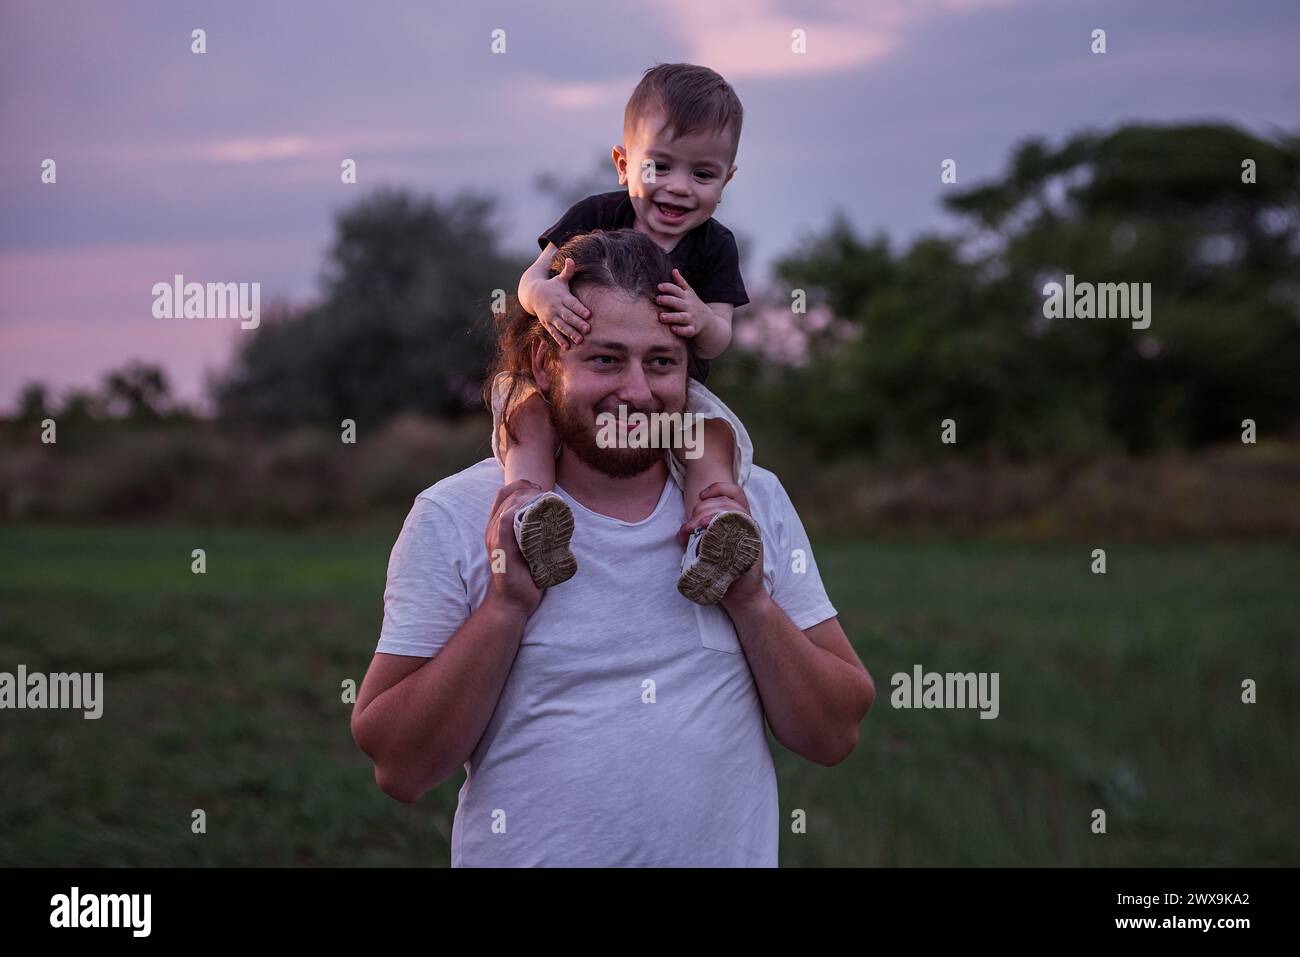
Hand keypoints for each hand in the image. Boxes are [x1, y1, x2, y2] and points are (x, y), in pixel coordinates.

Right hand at [484, 480, 544, 616]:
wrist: (512, 602)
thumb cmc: (523, 577)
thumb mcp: (527, 550)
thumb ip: (535, 536)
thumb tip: (559, 524)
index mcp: (496, 527)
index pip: (503, 494)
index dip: (521, 485)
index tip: (540, 488)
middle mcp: (492, 529)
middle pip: (506, 495)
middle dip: (527, 488)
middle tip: (547, 494)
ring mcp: (495, 538)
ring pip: (507, 505)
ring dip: (526, 497)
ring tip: (545, 501)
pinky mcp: (501, 548)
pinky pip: (504, 521)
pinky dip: (517, 511)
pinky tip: (534, 510)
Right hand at [535, 258, 590, 349]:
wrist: (532, 293)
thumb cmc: (552, 286)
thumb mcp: (560, 278)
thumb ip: (568, 271)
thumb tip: (571, 260)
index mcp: (562, 296)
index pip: (572, 303)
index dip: (580, 309)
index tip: (589, 314)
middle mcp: (556, 307)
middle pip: (568, 316)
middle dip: (577, 323)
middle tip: (587, 330)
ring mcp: (551, 316)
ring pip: (561, 326)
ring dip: (570, 334)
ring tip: (580, 341)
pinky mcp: (547, 323)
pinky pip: (553, 333)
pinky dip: (559, 340)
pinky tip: (567, 347)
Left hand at [656, 268, 712, 338]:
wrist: (708, 321)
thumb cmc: (693, 305)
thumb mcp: (689, 293)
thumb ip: (680, 283)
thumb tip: (674, 270)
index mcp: (686, 297)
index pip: (677, 290)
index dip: (669, 287)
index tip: (659, 286)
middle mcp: (688, 307)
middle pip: (678, 303)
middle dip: (668, 300)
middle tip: (658, 300)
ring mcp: (691, 318)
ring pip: (681, 317)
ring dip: (672, 317)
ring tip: (661, 317)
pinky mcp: (692, 329)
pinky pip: (687, 331)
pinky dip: (681, 330)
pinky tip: (673, 329)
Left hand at [676, 482, 766, 609]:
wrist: (742, 596)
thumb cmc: (723, 572)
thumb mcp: (707, 549)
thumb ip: (696, 537)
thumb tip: (684, 530)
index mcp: (740, 521)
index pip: (734, 492)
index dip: (717, 488)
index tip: (700, 497)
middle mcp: (747, 524)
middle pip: (725, 500)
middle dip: (702, 507)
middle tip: (691, 525)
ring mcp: (751, 534)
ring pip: (731, 508)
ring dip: (707, 514)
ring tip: (694, 527)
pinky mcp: (751, 545)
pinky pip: (739, 525)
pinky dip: (719, 523)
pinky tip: (707, 531)